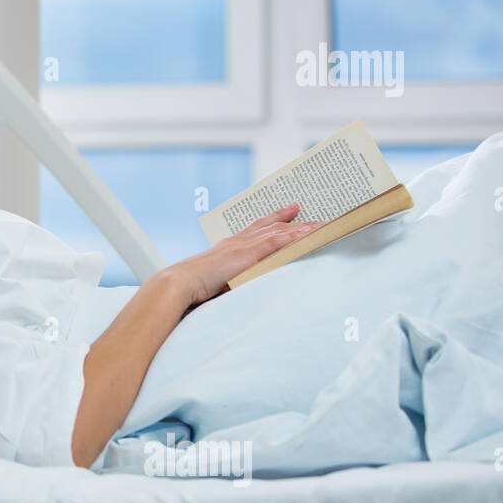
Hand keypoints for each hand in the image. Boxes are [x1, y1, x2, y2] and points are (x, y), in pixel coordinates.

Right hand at [163, 202, 321, 308]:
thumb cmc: (192, 286)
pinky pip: (276, 241)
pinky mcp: (247, 254)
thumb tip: (238, 292)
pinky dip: (294, 235)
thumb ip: (230, 282)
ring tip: (322, 223)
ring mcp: (242, 245)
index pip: (255, 229)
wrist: (180, 282)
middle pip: (270, 225)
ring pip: (278, 230)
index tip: (287, 211)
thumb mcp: (215, 282)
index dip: (272, 219)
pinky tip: (309, 232)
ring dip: (301, 226)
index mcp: (228, 247)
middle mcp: (237, 241)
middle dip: (290, 218)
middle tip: (307, 210)